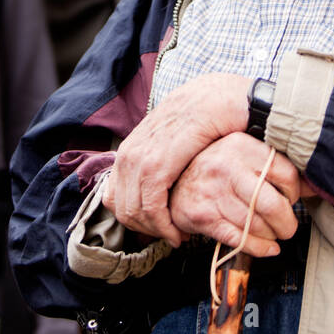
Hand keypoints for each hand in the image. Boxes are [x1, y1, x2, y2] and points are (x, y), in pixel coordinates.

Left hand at [102, 73, 250, 245]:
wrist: (219, 98)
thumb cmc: (203, 119)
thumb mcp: (171, 139)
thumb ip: (159, 159)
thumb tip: (157, 186)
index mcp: (129, 149)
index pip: (114, 197)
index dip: (134, 220)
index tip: (158, 227)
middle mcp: (128, 155)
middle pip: (121, 209)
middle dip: (145, 230)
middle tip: (170, 236)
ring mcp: (139, 160)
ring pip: (134, 212)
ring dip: (156, 231)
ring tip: (178, 236)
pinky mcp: (157, 165)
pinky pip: (151, 208)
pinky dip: (164, 227)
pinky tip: (180, 233)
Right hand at [169, 133, 301, 257]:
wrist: (171, 181)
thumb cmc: (214, 168)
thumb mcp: (242, 154)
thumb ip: (275, 166)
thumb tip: (312, 185)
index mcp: (242, 146)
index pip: (285, 174)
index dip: (294, 193)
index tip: (290, 199)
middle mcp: (227, 166)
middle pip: (273, 205)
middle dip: (287, 223)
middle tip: (287, 227)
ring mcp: (213, 192)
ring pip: (257, 225)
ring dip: (272, 236)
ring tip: (274, 235)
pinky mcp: (203, 216)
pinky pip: (239, 239)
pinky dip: (259, 248)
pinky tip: (267, 248)